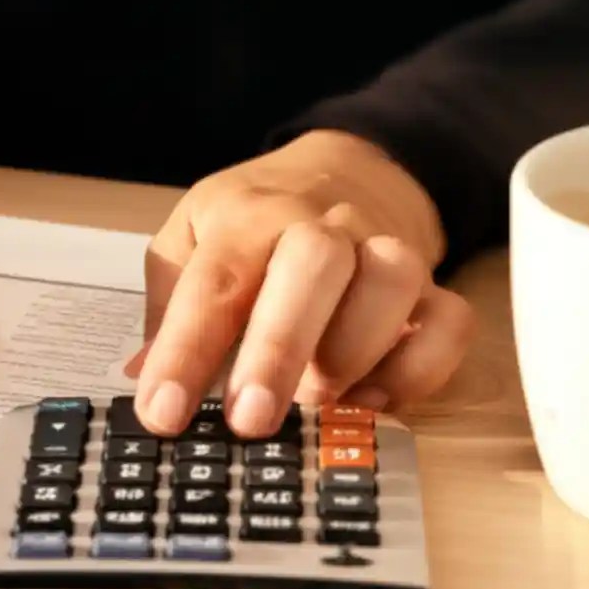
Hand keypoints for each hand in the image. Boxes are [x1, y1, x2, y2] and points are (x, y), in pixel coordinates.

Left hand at [125, 130, 474, 436]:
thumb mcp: (190, 237)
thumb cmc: (253, 220)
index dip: (185, 352)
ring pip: (392, 283)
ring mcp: (384, 251)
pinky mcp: (433, 286)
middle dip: (280, 347)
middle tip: (251, 419)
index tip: (163, 414)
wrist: (347, 169)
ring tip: (317, 400)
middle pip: (313, 266)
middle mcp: (321, 226)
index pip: (212, 282)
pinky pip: (449, 323)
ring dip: (355, 351)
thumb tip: (140, 376)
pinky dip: (418, 369)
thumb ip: (169, 304)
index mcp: (246, 217)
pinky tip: (373, 399)